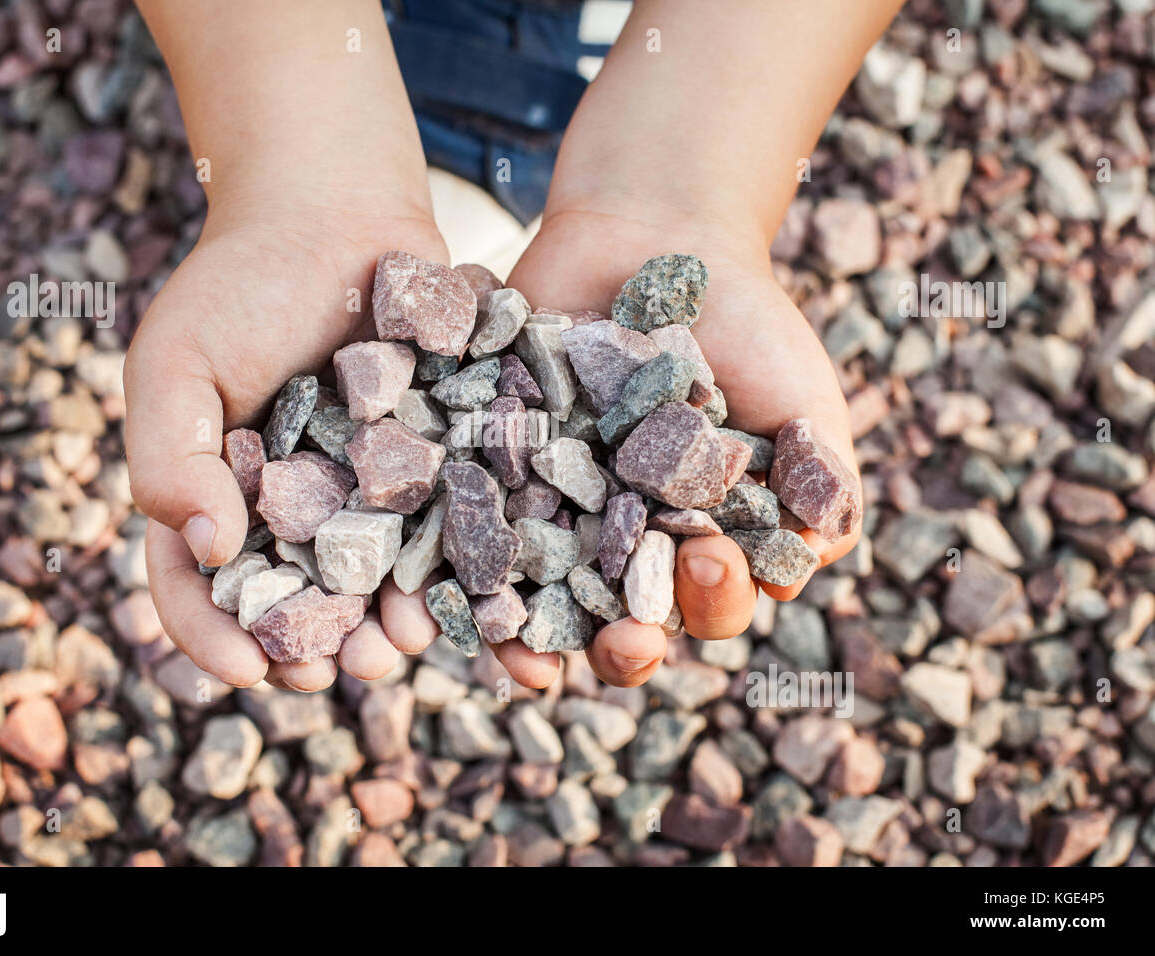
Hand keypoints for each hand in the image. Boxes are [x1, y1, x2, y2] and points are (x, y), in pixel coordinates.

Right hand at [124, 201, 455, 691]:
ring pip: (374, 580)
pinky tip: (469, 587)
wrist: (335, 214)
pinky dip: (452, 563)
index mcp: (216, 499)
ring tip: (411, 642)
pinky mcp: (431, 465)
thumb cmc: (239, 285)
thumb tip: (210, 551)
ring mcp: (364, 493)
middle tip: (352, 668)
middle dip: (324, 646)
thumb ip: (169, 458)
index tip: (248, 672)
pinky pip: (440, 525)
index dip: (216, 637)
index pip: (200, 589)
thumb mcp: (176, 363)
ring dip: (392, 621)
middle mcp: (291, 511)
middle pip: (298, 602)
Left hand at [494, 205, 861, 688]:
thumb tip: (800, 573)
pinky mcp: (490, 476)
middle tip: (625, 639)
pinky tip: (457, 589)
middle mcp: (624, 543)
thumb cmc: (748, 325)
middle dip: (625, 644)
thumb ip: (822, 490)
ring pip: (538, 600)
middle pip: (622, 622)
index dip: (711, 601)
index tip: (710, 562)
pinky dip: (458, 564)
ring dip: (531, 640)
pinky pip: (467, 531)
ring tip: (529, 656)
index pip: (707, 601)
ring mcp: (553, 514)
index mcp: (699, 541)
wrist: (657, 237)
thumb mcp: (806, 403)